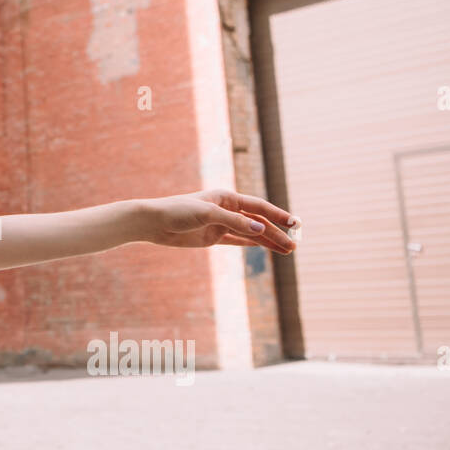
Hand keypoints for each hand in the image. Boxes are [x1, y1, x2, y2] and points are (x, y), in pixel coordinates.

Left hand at [141, 189, 298, 253]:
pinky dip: (252, 244)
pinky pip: (238, 241)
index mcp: (227, 197)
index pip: (259, 206)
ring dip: (268, 241)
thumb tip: (261, 231)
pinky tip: (266, 248)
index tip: (295, 224)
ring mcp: (220, 224)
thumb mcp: (207, 215)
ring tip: (287, 251)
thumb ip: (234, 223)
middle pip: (258, 222)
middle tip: (295, 246)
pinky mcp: (212, 237)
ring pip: (250, 233)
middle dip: (277, 233)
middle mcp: (226, 209)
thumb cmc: (178, 211)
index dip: (278, 215)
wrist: (154, 222)